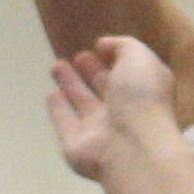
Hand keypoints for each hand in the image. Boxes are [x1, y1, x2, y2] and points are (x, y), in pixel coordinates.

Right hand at [44, 36, 180, 182]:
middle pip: (104, 87)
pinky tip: (52, 95)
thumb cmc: (141, 99)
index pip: (127, 72)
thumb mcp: (140, 58)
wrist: (132, 148)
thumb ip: (123, 46)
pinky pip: (65, 122)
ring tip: (57, 66)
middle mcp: (122, 110)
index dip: (114, 58)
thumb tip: (103, 45)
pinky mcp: (75, 143)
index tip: (98, 47)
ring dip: (71, 84)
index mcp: (142, 91)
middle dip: (92, 71)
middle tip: (78, 56)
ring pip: (82, 102)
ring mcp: (98, 129)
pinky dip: (58, 109)